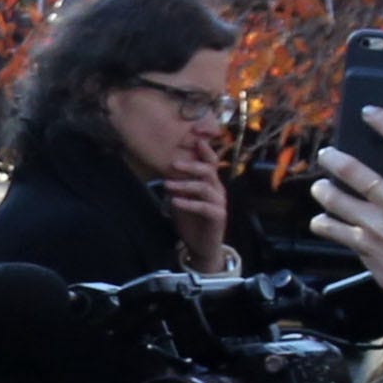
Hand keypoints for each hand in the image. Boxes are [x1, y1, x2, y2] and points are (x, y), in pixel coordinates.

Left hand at [154, 157, 231, 271]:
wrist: (200, 245)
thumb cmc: (191, 218)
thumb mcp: (183, 196)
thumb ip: (178, 182)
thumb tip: (162, 164)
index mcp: (210, 182)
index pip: (210, 161)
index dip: (205, 149)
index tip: (194, 137)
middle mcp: (217, 189)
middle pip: (208, 171)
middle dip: (191, 166)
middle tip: (173, 164)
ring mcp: (219, 203)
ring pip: (205, 188)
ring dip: (184, 185)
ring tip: (167, 185)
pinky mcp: (218, 216)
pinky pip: (204, 207)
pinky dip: (188, 203)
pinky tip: (174, 201)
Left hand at [305, 109, 382, 344]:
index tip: (369, 112)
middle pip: (355, 169)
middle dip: (334, 159)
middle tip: (326, 155)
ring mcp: (380, 224)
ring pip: (335, 197)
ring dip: (323, 191)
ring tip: (320, 189)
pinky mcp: (365, 246)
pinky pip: (331, 227)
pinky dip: (323, 223)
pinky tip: (322, 222)